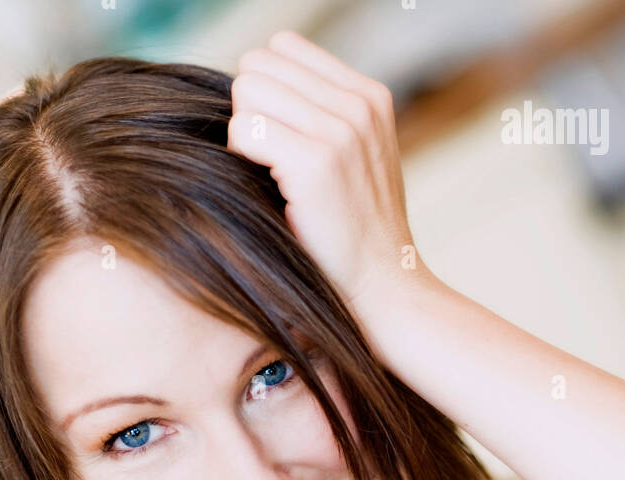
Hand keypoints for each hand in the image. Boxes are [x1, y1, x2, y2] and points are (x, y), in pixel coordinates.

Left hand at [227, 29, 423, 325]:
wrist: (384, 286)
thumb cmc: (357, 232)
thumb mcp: (357, 157)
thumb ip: (323, 115)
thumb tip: (254, 87)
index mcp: (369, 95)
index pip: (284, 47)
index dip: (267, 89)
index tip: (278, 135)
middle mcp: (358, 104)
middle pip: (259, 64)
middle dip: (250, 108)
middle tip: (267, 159)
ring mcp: (340, 131)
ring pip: (248, 91)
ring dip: (244, 134)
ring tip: (269, 173)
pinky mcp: (316, 163)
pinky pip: (244, 130)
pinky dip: (241, 158)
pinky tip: (267, 189)